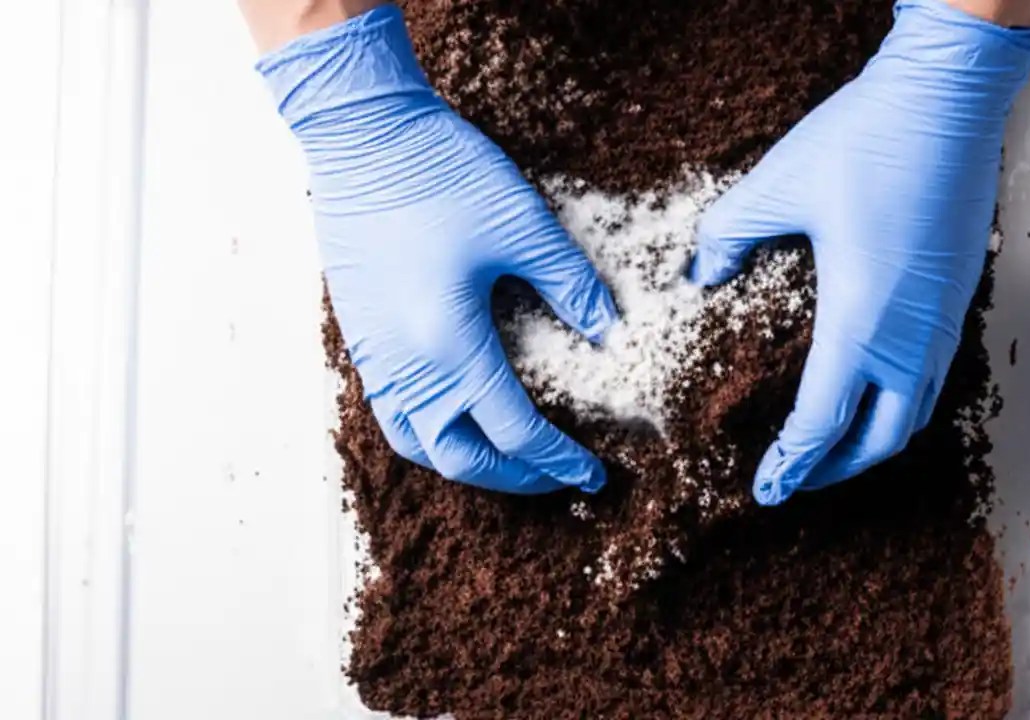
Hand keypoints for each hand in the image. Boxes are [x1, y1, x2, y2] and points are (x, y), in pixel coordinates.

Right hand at [258, 6, 616, 493]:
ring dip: (466, 460)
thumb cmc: (439, 173)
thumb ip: (573, 286)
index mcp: (450, 347)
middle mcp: (404, 366)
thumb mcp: (524, 228)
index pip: (514, 432)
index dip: (558, 460)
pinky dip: (430, 429)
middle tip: (555, 473)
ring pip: (414, 441)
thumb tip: (610, 331)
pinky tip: (460, 407)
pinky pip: (391, 410)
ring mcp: (374, 354)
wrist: (360, 133)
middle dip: (513, 476)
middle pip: (458, 457)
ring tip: (508, 453)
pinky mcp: (359, 335)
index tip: (592, 474)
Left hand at [690, 0, 1029, 504]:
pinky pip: (933, 375)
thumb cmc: (868, 140)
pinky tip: (874, 384)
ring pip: (916, 412)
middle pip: (881, 440)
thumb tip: (700, 274)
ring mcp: (943, 319)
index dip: (791, 464)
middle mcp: (910, 336)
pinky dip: (901, 403)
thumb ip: (726, 236)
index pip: (822, 422)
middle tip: (796, 481)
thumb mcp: (776, 187)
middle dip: (835, 471)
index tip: (765, 491)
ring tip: (836, 445)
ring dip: (874, 442)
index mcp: (861, 323)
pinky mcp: (957, 294)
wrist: (950, 96)